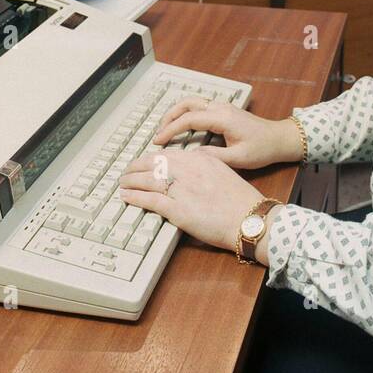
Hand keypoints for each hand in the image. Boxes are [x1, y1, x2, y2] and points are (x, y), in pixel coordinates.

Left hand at [118, 147, 264, 252]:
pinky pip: (150, 200)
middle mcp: (188, 170)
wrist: (249, 219)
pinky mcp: (178, 210)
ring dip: (131, 181)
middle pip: (153, 164)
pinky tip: (127, 196)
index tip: (143, 162)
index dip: (150, 158)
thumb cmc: (241, 200)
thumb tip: (189, 166)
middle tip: (127, 171)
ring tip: (123, 183)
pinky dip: (135, 197)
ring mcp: (182, 189)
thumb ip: (204, 166)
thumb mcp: (223, 172)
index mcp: (200, 159)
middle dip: (136, 167)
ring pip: (147, 180)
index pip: (167, 154)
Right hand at [150, 98, 300, 169]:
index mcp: (222, 118)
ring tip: (165, 129)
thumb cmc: (263, 149)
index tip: (159, 141)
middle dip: (169, 117)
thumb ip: (214, 157)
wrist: (280, 139)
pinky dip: (186, 113)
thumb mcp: (239, 158)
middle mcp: (220, 108)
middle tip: (158, 134)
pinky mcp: (224, 110)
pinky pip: (199, 106)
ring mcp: (222, 107)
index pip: (189, 119)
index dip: (171, 130)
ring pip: (192, 102)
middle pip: (186, 103)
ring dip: (176, 113)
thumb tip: (192, 157)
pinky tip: (181, 126)